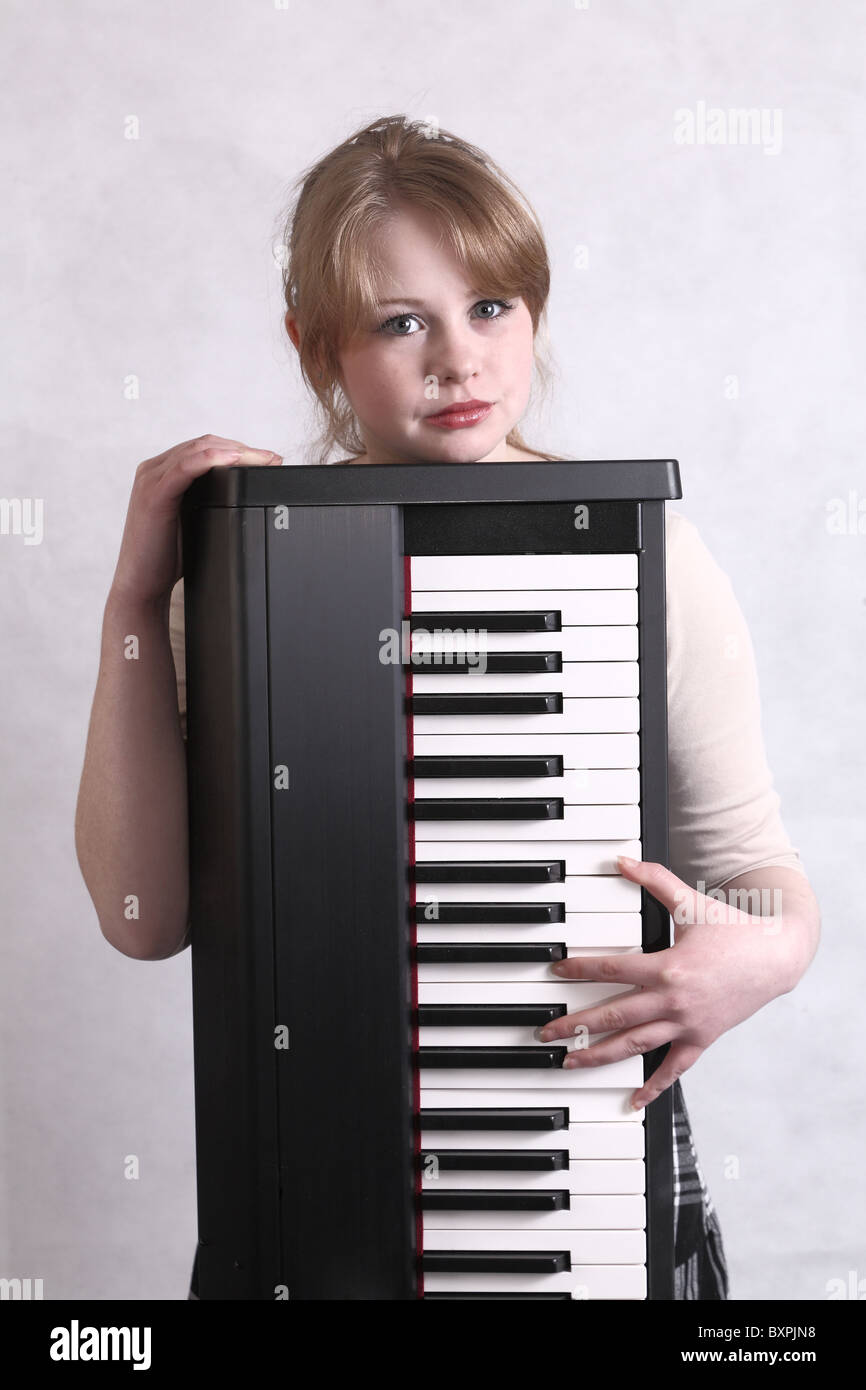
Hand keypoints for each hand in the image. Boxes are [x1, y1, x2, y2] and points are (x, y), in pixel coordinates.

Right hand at [110, 434, 282, 607]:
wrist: (142, 584)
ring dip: (235, 451)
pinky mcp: (153, 494)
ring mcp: (151, 479)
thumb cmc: (171, 557)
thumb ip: (214, 502)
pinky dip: (210, 460)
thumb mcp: (197, 521)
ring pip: (198, 450)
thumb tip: (250, 498)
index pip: (205, 447)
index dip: (239, 449)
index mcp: (164, 472)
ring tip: (262, 459)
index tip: (269, 459)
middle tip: (272, 459)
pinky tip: (233, 460)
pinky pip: (184, 467)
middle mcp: (154, 469)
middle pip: (204, 444)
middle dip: (242, 449)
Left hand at [536, 855, 800, 1109]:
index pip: (613, 969)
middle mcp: (674, 1001)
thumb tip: (623, 861)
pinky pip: (674, 1068)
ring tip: (571, 1061)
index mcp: (668, 967)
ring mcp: (687, 1024)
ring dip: (599, 1055)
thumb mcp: (691, 903)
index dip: (580, 969)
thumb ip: (654, 881)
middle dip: (576, 1024)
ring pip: (635, 1045)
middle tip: (546, 1032)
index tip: (556, 971)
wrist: (776, 958)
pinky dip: (653, 1086)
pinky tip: (633, 1100)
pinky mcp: (701, 1039)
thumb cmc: (734, 931)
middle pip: (614, 1015)